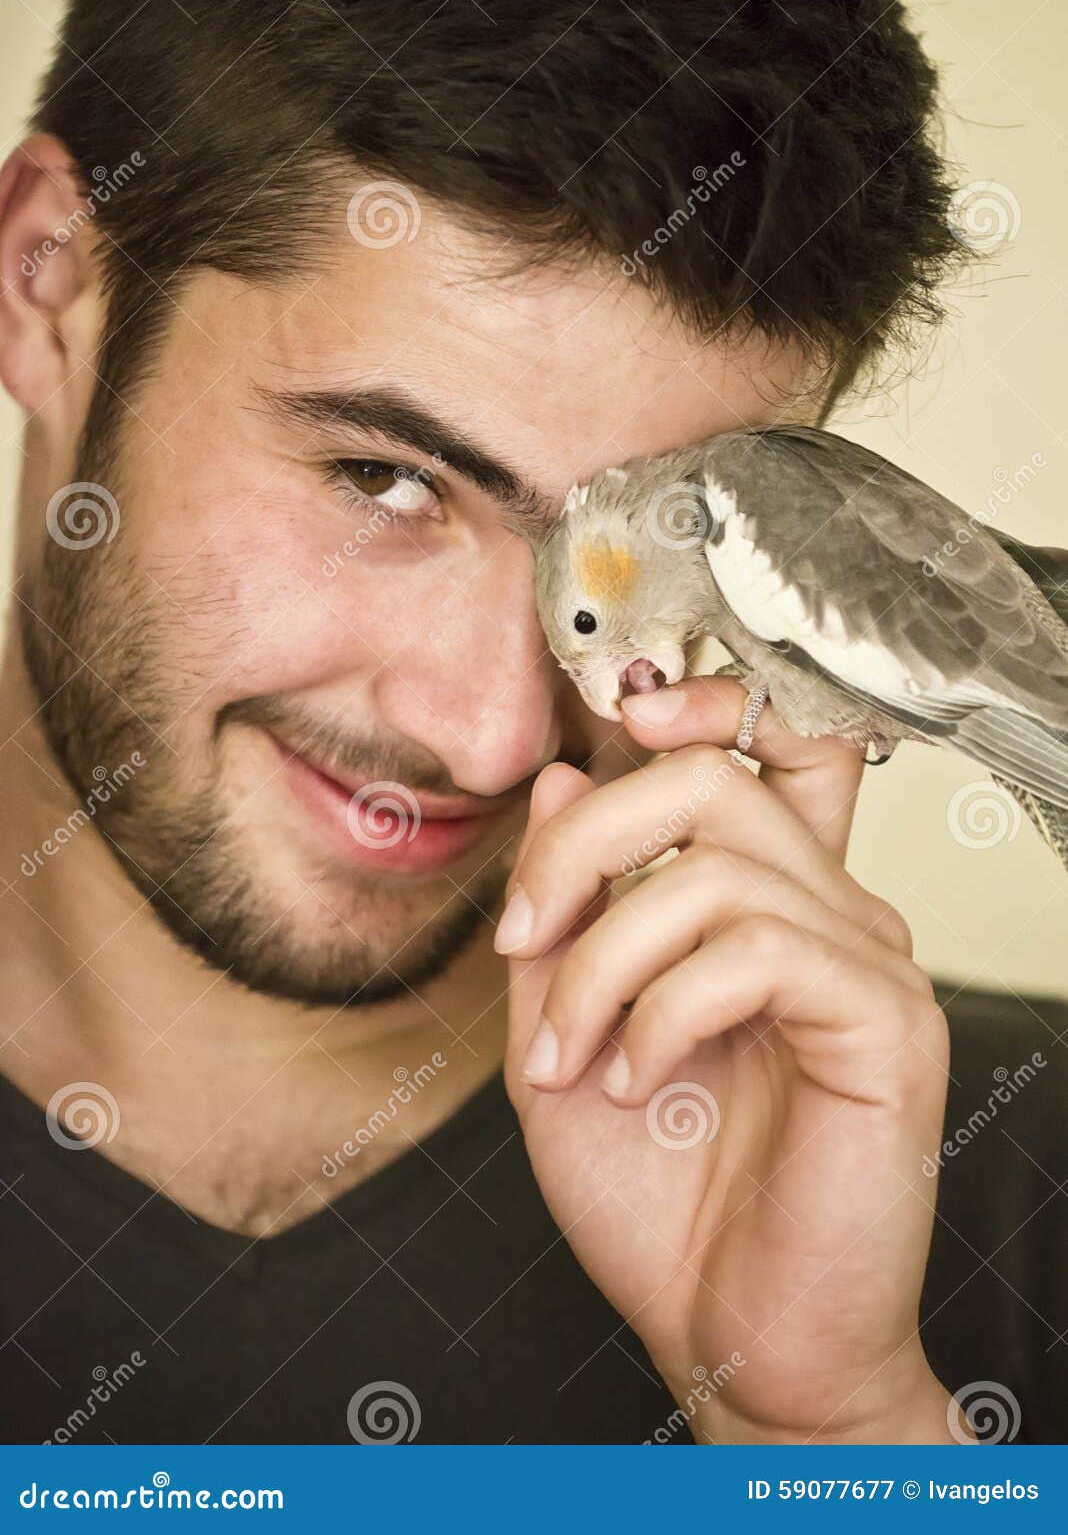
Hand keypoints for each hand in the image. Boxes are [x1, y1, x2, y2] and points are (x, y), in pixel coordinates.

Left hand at [498, 675, 961, 1443]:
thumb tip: (563, 777)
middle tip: (525, 935)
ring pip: (719, 868)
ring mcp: (866, 964)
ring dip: (604, 960)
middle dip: (587, 840)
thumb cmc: (662, 1198)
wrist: (735, 1338)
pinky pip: (760, 951)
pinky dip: (663, 1009)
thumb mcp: (562, 1037)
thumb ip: (563, 916)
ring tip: (569, 1057)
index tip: (607, 726)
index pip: (765, 747)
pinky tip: (634, 1078)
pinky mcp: (885, 1025)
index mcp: (766, 906)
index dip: (698, 703)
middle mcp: (828, 915)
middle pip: (714, 775)